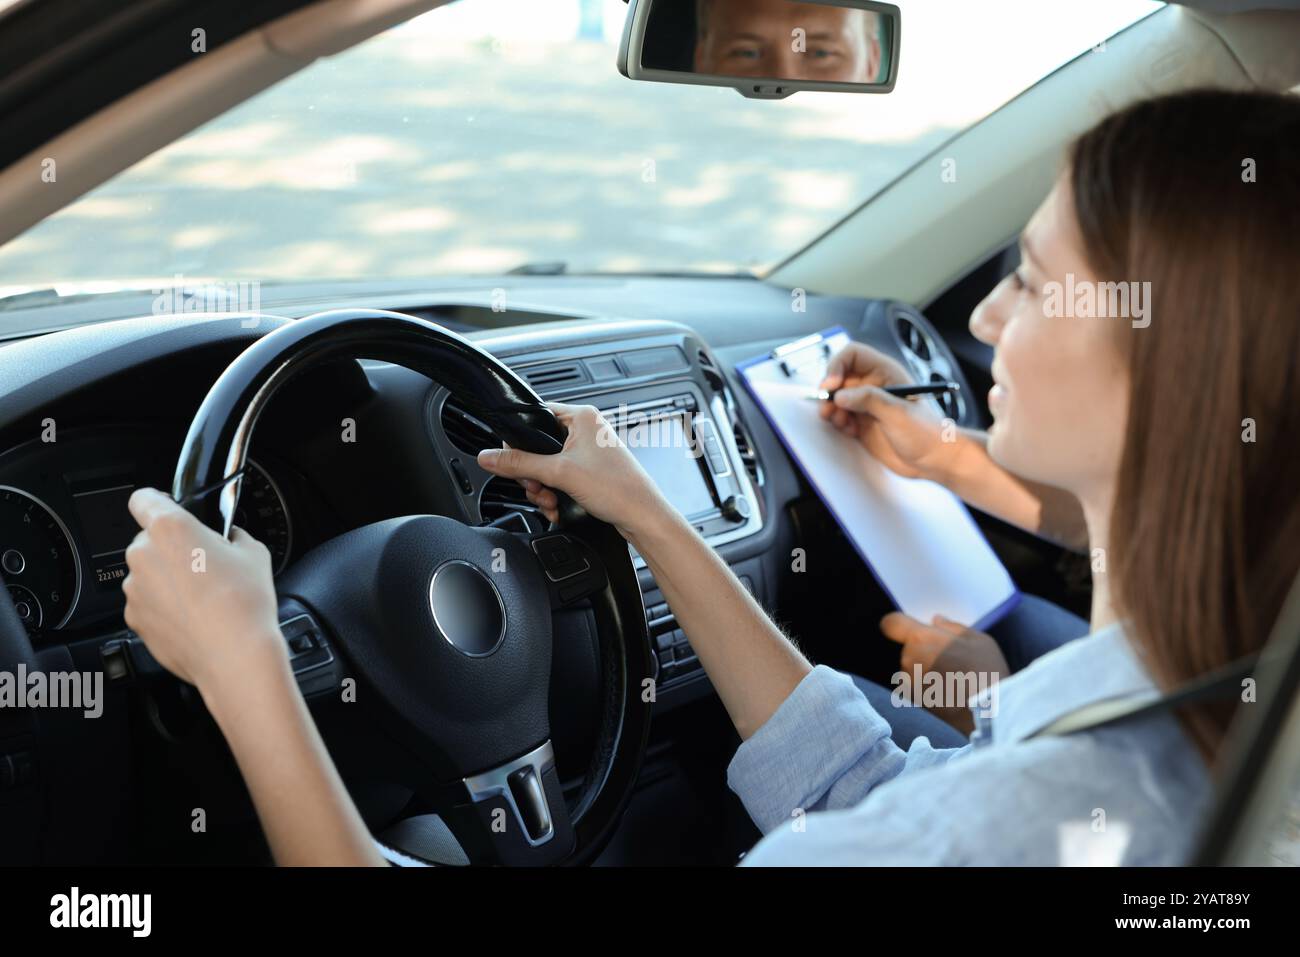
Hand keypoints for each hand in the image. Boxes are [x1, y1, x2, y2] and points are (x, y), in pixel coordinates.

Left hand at [123, 487, 286, 696]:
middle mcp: (144, 555)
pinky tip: (194, 616)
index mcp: (170, 528)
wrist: (234, 655)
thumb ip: (231, 536)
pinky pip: (147, 603)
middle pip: (149, 540)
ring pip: (148, 573)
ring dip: (167, 579)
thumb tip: (227, 539)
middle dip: (172, 548)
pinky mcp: (135, 619)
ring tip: (203, 596)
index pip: (143, 498)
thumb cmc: (244, 604)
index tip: (167, 507)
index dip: (158, 501)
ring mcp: (135, 590)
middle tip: (204, 564)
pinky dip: (164, 607)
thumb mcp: (253, 552)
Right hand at [476, 403, 673, 538]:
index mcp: (581, 416)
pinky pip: (560, 478)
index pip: (536, 417)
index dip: (520, 441)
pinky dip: (554, 493)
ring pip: (547, 466)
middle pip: (538, 446)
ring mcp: (588, 451)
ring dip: (543, 488)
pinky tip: (558, 507)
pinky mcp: (590, 471)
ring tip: (552, 500)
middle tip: (538, 488)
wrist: (642, 517)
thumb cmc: (618, 489)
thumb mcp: (559, 473)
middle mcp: (586, 429)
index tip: (515, 462)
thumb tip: (489, 456)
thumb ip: (519, 463)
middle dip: (533, 473)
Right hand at [819, 342, 957, 480]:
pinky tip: (852, 432)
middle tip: (828, 408)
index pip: (852, 355)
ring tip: (843, 423)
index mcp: (885, 372)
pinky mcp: (862, 423)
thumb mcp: (897, 412)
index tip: (830, 386)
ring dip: (832, 409)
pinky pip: (840, 416)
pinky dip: (838, 423)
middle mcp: (873, 385)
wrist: (934, 460)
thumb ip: (868, 400)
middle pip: (839, 376)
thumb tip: (839, 395)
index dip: (837, 366)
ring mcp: (866, 405)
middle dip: (830, 392)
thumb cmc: (925, 432)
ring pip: (836, 398)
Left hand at [881, 612, 1009, 733]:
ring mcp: (910, 683)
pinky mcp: (914, 703)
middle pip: (908, 648)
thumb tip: (936, 621)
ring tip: (954, 679)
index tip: (905, 627)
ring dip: (926, 671)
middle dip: (924, 650)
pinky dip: (929, 689)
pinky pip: (918, 688)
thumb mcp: (978, 640)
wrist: (989, 716)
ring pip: (913, 670)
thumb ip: (953, 628)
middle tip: (952, 659)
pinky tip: (950, 693)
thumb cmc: (987, 673)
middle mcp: (909, 660)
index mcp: (921, 638)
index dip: (897, 623)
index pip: (892, 623)